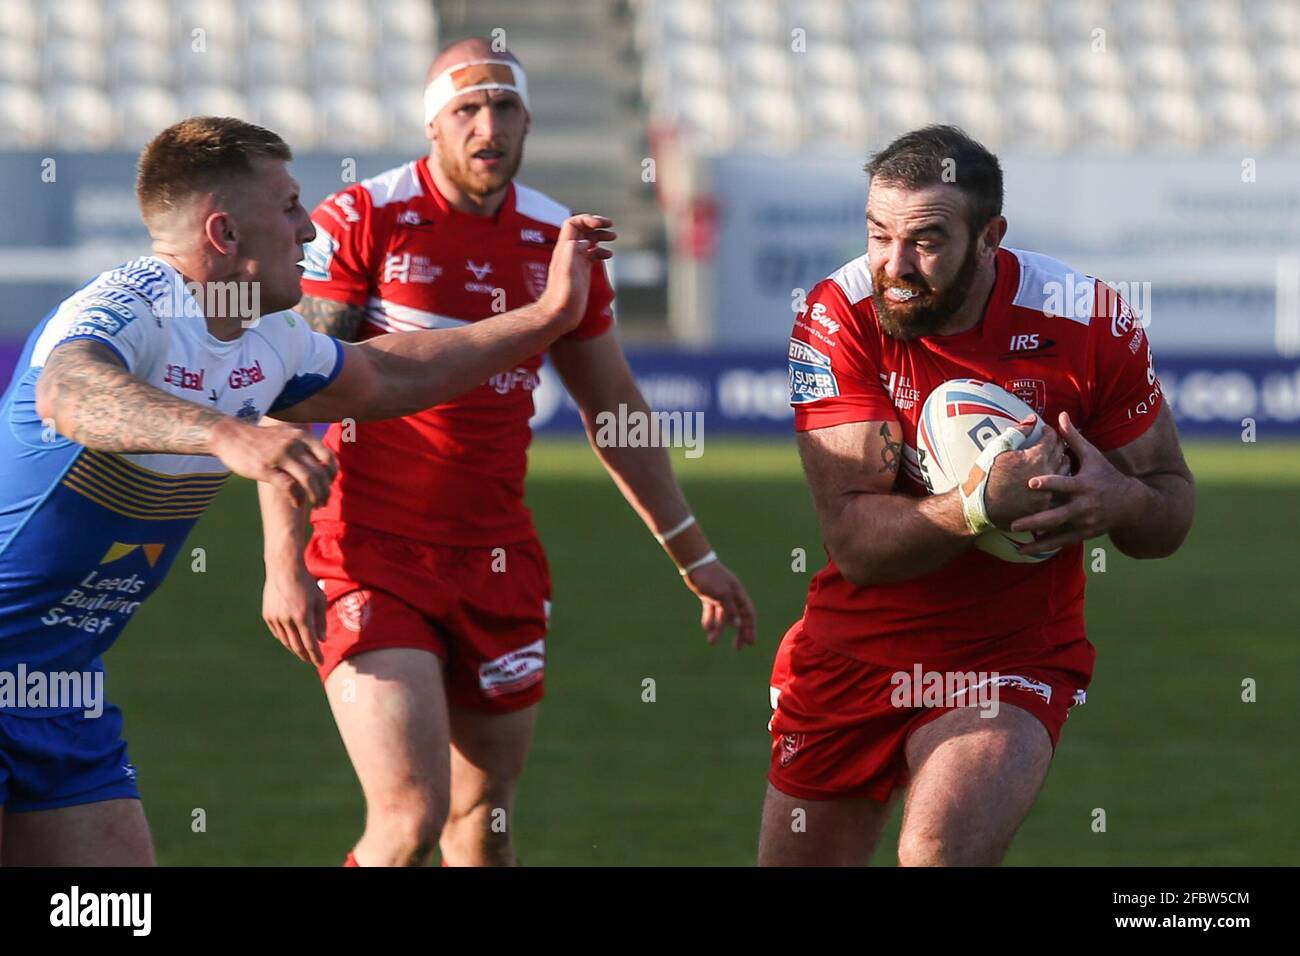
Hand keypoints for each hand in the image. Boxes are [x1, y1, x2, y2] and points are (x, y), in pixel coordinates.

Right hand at [210, 419, 336, 507]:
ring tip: (316, 506)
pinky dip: (297, 498)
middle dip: (326, 491)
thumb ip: (304, 445)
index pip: (328, 457)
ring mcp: (280, 456)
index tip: (329, 485)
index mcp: (302, 436)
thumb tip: (322, 462)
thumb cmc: (261, 439)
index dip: (333, 474)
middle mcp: (294, 444)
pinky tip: (298, 504)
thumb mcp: (286, 434)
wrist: (230, 435)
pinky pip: (289, 487)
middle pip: (320, 472)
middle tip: (324, 502)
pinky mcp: (266, 469)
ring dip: (316, 496)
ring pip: (309, 480)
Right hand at [263, 564, 325, 664]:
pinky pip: (278, 633)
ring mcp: (275, 618)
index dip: (315, 655)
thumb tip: (321, 640)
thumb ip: (321, 621)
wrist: (284, 569)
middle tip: (311, 660)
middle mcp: (287, 619)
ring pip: (286, 641)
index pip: (310, 643)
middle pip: (297, 645)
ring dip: (295, 648)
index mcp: (302, 616)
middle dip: (305, 655)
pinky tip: (292, 640)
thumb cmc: (306, 583)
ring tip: (303, 652)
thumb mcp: (319, 600)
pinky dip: (285, 639)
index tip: (319, 662)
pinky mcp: (268, 616)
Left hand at [539, 214, 615, 332]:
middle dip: (596, 224)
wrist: (559, 315)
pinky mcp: (582, 272)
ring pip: (588, 241)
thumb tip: (584, 242)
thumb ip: (571, 253)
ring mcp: (576, 262)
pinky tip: (609, 255)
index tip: (602, 225)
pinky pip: (592, 255)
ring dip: (600, 235)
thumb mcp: (566, 273)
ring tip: (614, 237)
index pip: (573, 223)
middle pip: (581, 229)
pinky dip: (601, 251)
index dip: (587, 219)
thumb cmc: (562, 297)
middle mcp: (569, 253)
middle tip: (611, 226)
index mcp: (565, 249)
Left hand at [682, 560, 756, 649]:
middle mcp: (731, 596)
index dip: (751, 628)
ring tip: (711, 642)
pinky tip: (706, 629)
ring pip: (722, 617)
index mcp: (738, 594)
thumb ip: (730, 608)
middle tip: (738, 648)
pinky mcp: (708, 597)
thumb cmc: (710, 577)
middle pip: (738, 618)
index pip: (748, 614)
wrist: (694, 564)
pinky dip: (710, 620)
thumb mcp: (722, 593)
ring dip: (719, 630)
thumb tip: (737, 624)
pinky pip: (711, 612)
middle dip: (739, 633)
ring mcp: (719, 597)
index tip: (751, 642)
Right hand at [982, 415, 1066, 528]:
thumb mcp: (998, 448)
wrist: (980, 505)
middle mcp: (1046, 473)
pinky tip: (1052, 478)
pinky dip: (1058, 480)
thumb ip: (1018, 432)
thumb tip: (1032, 419)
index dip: (1048, 431)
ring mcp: (1048, 490)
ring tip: (1054, 458)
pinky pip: (1060, 488)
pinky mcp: (1045, 505)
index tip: (1044, 430)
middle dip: (1056, 443)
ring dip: (1061, 460)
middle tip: (1050, 441)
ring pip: (1065, 470)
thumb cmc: (986, 475)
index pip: (1052, 438)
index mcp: (1036, 457)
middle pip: (1061, 452)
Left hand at [1008, 411, 1147, 552]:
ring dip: (1037, 541)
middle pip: (1057, 515)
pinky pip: (1063, 542)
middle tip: (1014, 524)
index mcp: (1084, 485)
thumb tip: (1060, 414)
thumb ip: (1073, 438)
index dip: (1049, 483)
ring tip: (1017, 546)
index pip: (1065, 484)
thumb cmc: (1106, 475)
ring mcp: (1084, 523)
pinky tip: (1028, 551)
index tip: (1031, 483)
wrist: (1132, 504)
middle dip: (1036, 521)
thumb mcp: (1093, 456)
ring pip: (1058, 534)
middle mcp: (1084, 506)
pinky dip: (1046, 546)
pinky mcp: (1084, 534)